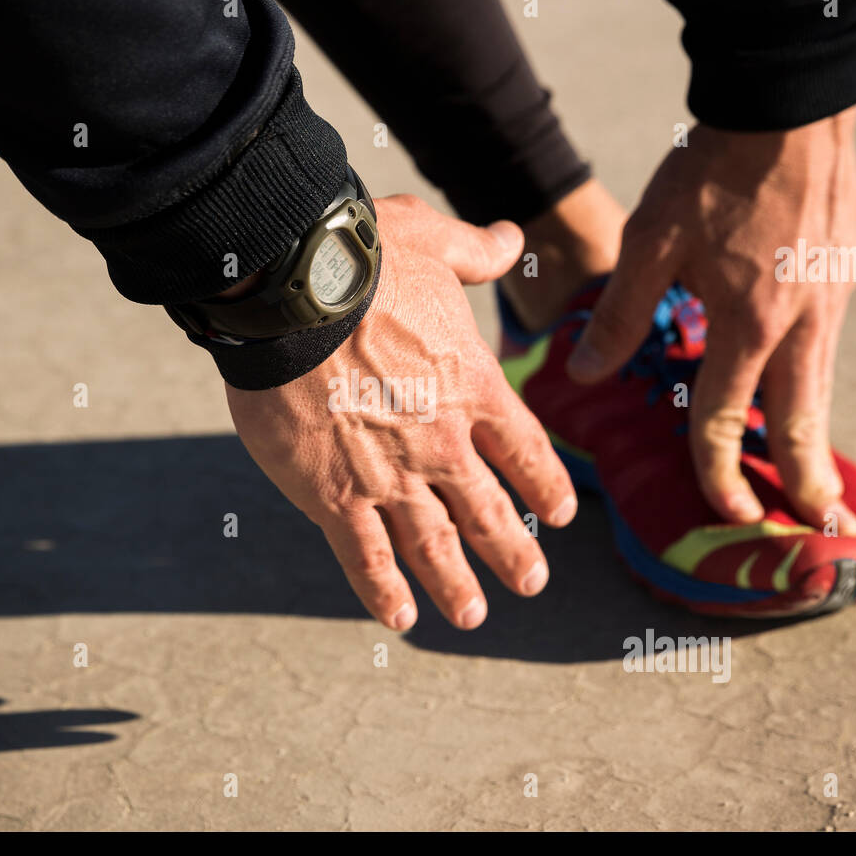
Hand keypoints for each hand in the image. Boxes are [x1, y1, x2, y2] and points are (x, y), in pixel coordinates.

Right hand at [227, 194, 577, 629]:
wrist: (296, 295)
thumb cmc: (364, 259)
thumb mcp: (432, 239)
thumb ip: (477, 250)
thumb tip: (513, 237)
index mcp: (472, 386)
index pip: (524, 450)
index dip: (544, 486)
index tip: (559, 515)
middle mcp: (441, 442)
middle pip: (488, 511)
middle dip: (512, 553)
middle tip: (531, 583)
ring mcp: (390, 476)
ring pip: (433, 545)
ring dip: (455, 585)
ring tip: (473, 615)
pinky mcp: (334, 496)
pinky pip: (365, 556)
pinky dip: (383, 590)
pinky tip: (399, 619)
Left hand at [567, 108, 855, 534]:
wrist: (785, 107)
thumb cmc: (712, 172)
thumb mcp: (652, 241)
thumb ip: (620, 314)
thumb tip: (585, 373)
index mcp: (749, 324)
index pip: (729, 420)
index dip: (722, 472)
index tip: (727, 511)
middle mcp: (799, 324)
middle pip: (805, 422)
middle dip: (806, 480)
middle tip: (814, 523)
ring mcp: (828, 301)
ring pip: (824, 389)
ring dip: (817, 438)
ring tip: (815, 478)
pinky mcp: (838, 277)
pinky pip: (827, 352)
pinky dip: (816, 388)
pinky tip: (800, 393)